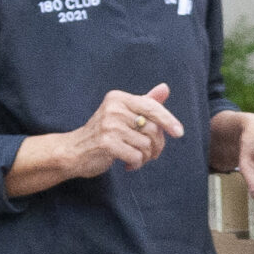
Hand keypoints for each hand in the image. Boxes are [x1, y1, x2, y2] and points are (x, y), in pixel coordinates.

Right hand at [67, 85, 184, 177]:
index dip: (168, 120)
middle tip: (150, 154)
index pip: (152, 107)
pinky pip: (136, 156)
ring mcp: (109, 126)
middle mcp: (114, 109)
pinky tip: (128, 165)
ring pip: (146, 145)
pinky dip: (136, 164)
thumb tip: (165, 88)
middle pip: (153, 129)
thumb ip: (145, 102)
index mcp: (119, 98)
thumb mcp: (123, 114)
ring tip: (135, 158)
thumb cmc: (104, 133)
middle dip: (156, 145)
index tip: (179, 133)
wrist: (74, 151)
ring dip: (145, 157)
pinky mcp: (107, 143)